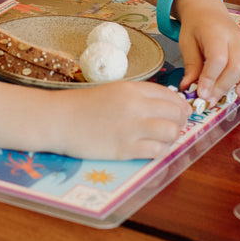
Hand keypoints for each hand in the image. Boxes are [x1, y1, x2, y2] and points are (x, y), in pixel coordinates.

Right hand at [48, 80, 188, 159]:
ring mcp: (131, 128)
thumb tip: (162, 107)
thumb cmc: (82, 106)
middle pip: (176, 113)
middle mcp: (135, 106)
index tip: (180, 114)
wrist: (59, 119)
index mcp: (132, 89)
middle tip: (173, 128)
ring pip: (171, 132)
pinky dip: (159, 151)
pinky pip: (157, 151)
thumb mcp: (112, 91)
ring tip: (162, 140)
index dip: (180, 106)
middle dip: (180, 122)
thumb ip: (137, 97)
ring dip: (172, 137)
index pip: (170, 96)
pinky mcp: (125, 149)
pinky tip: (151, 150)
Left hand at [174, 0, 239, 102]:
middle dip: (225, 86)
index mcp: (216, 34)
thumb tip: (188, 88)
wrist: (206, 10)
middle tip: (211, 100)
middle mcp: (235, 39)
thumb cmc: (196, 26)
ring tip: (238, 93)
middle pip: (237, 65)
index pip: (217, 58)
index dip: (210, 79)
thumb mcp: (187, 43)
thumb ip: (191, 66)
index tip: (202, 94)